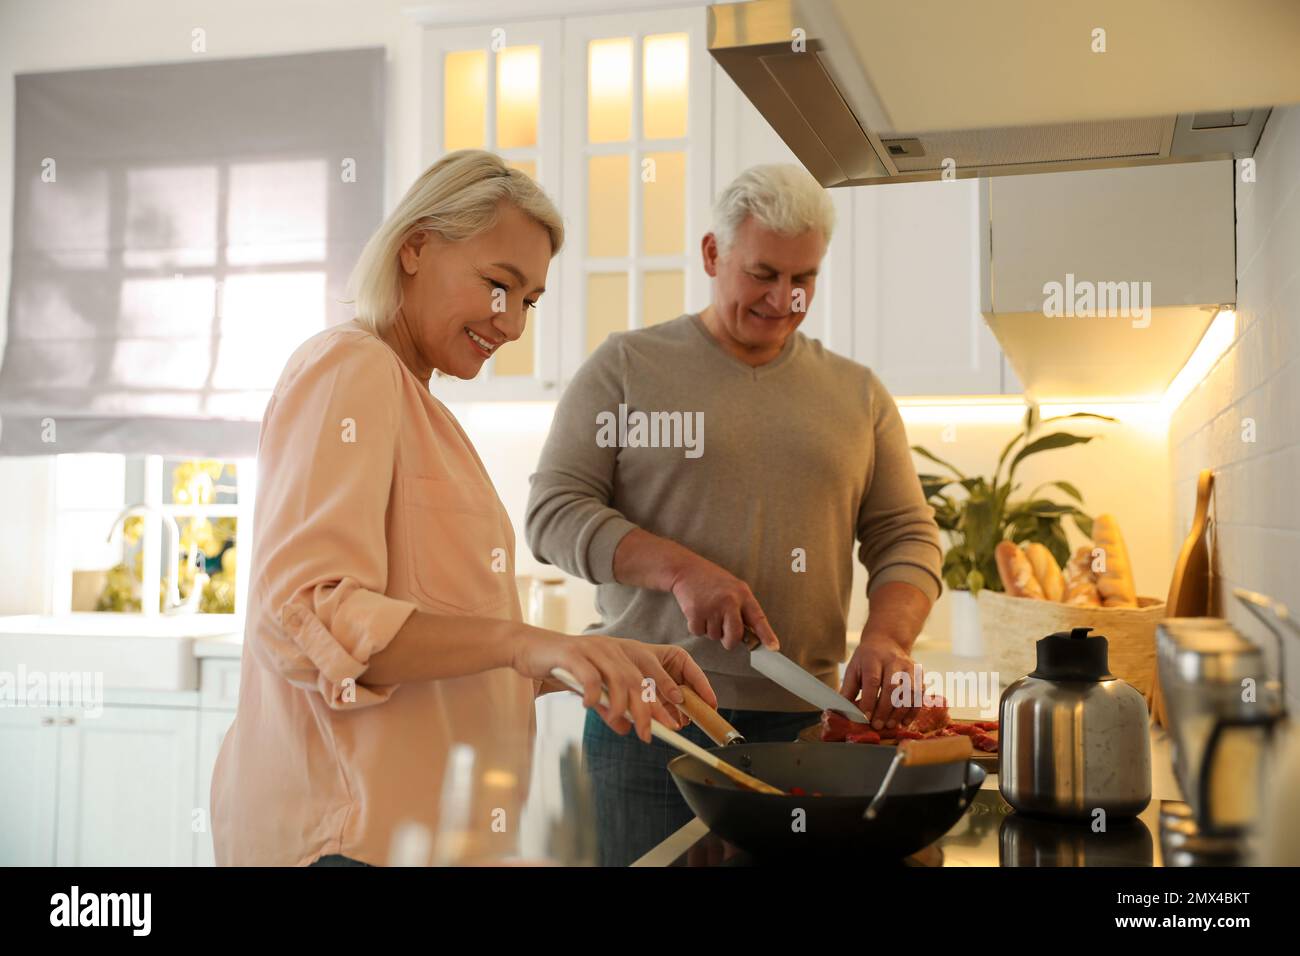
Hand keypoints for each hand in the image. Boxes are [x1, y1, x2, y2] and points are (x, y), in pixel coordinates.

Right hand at [511, 630, 714, 742]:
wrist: (528, 649)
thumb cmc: (565, 669)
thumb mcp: (593, 690)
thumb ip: (611, 707)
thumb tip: (628, 729)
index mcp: (623, 652)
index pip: (656, 671)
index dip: (671, 691)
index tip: (681, 717)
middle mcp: (613, 648)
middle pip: (640, 679)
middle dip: (651, 708)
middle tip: (653, 733)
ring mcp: (594, 649)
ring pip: (619, 678)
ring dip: (624, 705)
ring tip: (624, 725)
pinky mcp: (572, 654)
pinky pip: (590, 675)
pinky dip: (594, 693)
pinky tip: (592, 707)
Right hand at [668, 554, 779, 650]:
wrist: (687, 570)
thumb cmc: (713, 581)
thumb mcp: (734, 589)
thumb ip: (743, 609)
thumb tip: (750, 636)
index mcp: (743, 594)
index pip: (758, 619)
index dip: (767, 635)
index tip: (773, 648)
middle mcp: (729, 601)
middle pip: (734, 636)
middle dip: (729, 641)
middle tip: (724, 634)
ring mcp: (712, 607)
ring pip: (714, 636)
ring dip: (710, 630)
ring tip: (707, 611)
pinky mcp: (695, 612)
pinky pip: (699, 633)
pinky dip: (696, 627)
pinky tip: (697, 612)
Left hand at [839, 629, 922, 730]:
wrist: (887, 642)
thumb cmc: (867, 660)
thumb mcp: (853, 669)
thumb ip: (848, 689)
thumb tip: (843, 711)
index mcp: (873, 658)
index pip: (872, 680)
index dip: (869, 700)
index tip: (865, 717)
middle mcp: (893, 661)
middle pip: (892, 687)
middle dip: (884, 709)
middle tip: (877, 725)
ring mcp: (909, 667)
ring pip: (909, 691)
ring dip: (900, 712)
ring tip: (890, 725)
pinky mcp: (919, 674)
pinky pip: (920, 694)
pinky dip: (913, 710)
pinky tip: (904, 722)